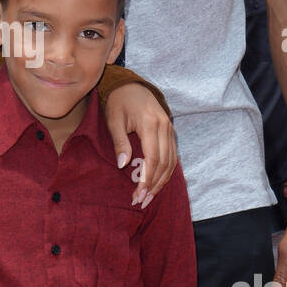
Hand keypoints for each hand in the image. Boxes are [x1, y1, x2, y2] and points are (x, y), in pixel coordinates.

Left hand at [103, 83, 177, 206]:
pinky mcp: (170, 131)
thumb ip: (120, 142)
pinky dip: (166, 171)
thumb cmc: (119, 102)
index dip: (147, 179)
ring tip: (149, 196)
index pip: (153, 158)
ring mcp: (170, 129)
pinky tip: (157, 183)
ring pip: (171, 161)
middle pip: (165, 163)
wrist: (131, 85)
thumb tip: (122, 165)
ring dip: (162, 181)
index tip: (138, 195)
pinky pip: (172, 155)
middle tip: (142, 201)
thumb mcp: (114, 119)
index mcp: (151, 124)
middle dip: (154, 185)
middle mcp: (165, 127)